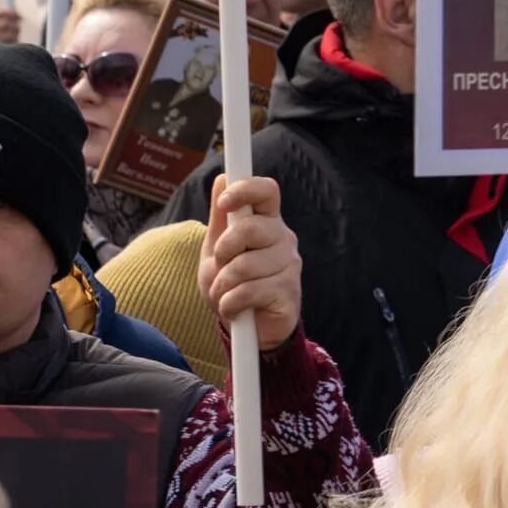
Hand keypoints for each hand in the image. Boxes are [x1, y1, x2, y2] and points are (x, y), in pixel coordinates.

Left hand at [201, 173, 301, 352]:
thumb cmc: (233, 285)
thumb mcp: (217, 250)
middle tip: (219, 266)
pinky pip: (248, 291)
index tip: (224, 201)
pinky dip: (229, 303)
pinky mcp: (289, 291)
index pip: (266, 191)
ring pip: (245, 265)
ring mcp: (289, 264)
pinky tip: (233, 309)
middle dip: (223, 250)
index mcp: (267, 222)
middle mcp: (283, 238)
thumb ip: (220, 218)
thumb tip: (221, 177)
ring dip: (222, 285)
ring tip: (224, 294)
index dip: (245, 189)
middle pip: (250, 227)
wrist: (249, 330)